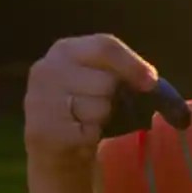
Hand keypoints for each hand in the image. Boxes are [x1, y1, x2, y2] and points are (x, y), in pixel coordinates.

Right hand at [24, 34, 157, 178]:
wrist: (56, 146)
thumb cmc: (87, 106)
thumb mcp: (102, 79)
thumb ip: (124, 73)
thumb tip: (152, 82)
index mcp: (66, 49)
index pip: (105, 46)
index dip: (133, 64)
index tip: (151, 82)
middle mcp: (46, 68)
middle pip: (107, 81)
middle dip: (113, 99)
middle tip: (99, 106)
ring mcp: (39, 99)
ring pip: (98, 108)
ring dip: (101, 120)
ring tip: (85, 121)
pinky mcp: (40, 129)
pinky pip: (87, 132)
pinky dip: (90, 138)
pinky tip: (77, 135)